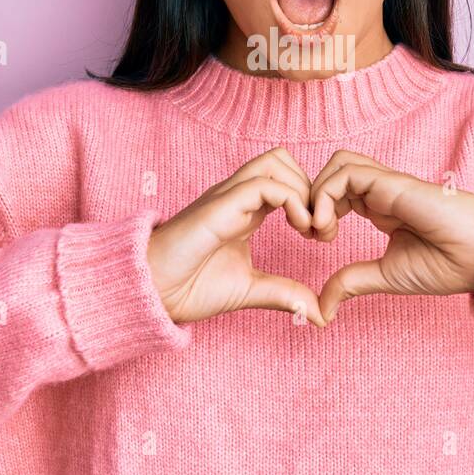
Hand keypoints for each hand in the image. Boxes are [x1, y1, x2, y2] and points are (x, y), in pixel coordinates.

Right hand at [146, 147, 326, 327]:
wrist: (151, 292)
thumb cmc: (189, 287)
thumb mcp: (250, 291)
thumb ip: (284, 295)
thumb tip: (320, 314)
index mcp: (245, 210)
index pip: (285, 180)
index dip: (311, 200)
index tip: (322, 236)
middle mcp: (236, 196)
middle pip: (283, 160)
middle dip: (312, 188)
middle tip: (321, 229)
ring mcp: (227, 197)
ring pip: (275, 161)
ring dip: (303, 189)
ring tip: (310, 227)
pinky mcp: (220, 206)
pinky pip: (264, 184)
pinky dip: (292, 200)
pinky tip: (299, 229)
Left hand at [309, 150, 473, 324]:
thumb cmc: (446, 265)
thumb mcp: (386, 276)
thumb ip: (352, 282)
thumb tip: (322, 307)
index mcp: (380, 208)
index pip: (337, 191)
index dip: (317, 209)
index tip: (317, 239)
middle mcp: (381, 191)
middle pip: (332, 172)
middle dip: (310, 198)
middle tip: (312, 233)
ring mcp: (387, 184)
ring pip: (337, 164)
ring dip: (317, 194)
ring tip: (320, 229)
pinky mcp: (392, 184)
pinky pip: (346, 173)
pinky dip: (326, 195)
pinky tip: (328, 227)